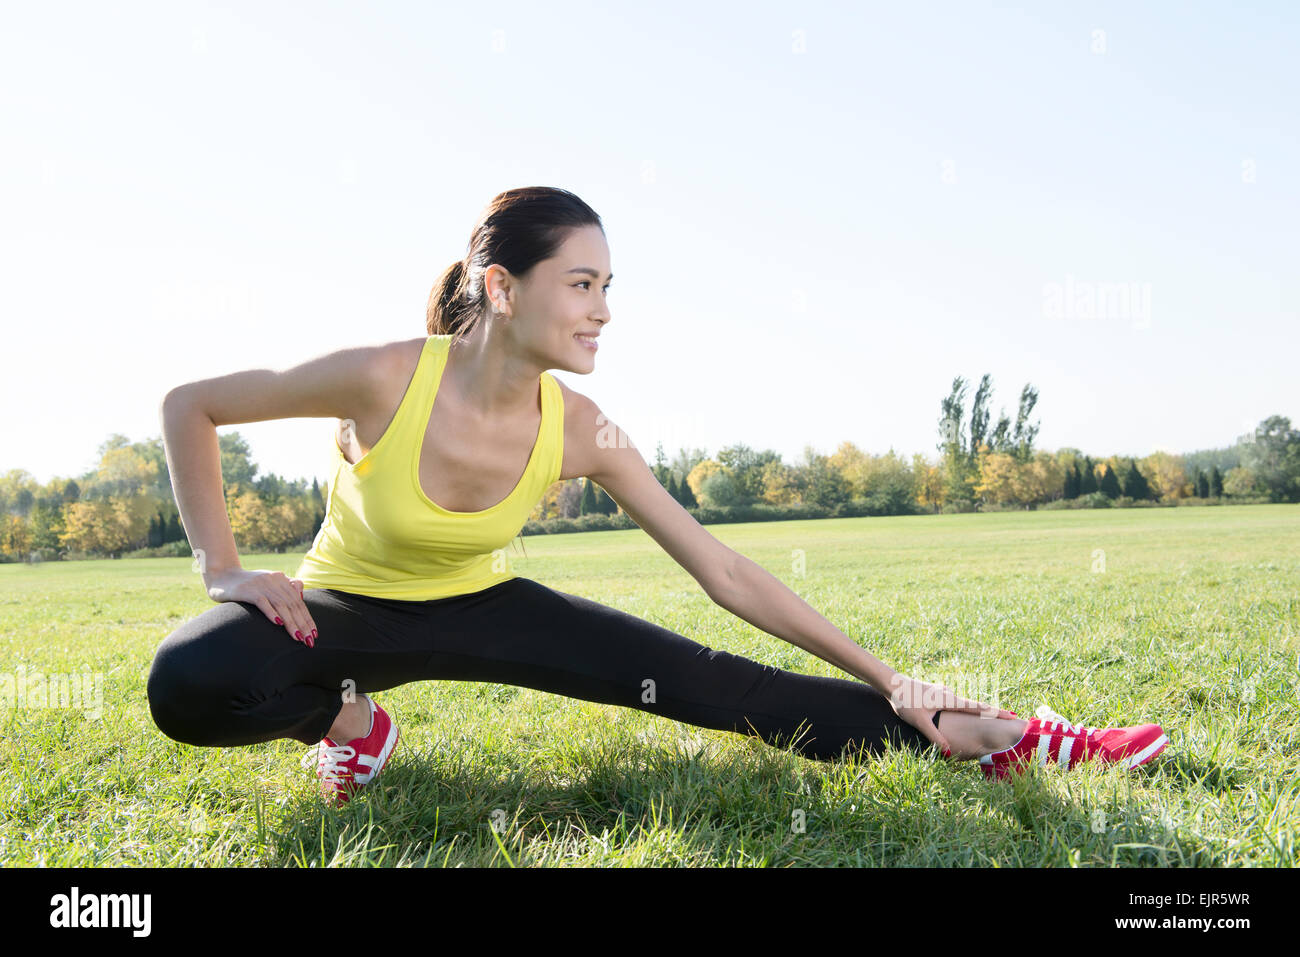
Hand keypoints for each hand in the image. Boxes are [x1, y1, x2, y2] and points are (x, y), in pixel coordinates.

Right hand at [205, 567, 317, 646]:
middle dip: (302, 623)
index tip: (314, 634)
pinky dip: (271, 612)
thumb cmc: (246, 585)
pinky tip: (278, 623)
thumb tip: (300, 596)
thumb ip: (284, 588)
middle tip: (309, 640)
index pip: (298, 601)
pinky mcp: (248, 590)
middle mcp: (274, 580)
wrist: (220, 576)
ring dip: (291, 622)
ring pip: (281, 604)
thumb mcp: (267, 584)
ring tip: (298, 637)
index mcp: (281, 579)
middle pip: (292, 604)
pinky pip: (262, 601)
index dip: (307, 618)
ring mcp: (261, 584)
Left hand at [884, 671, 1014, 754]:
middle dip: (989, 712)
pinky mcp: (934, 693)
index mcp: (951, 700)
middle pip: (974, 705)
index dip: (995, 713)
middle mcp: (950, 694)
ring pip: (962, 704)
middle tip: (1007, 718)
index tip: (1012, 716)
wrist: (891, 683)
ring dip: (974, 710)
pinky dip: (960, 709)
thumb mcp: (920, 722)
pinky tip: (958, 712)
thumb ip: (934, 737)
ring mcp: (942, 692)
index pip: (978, 707)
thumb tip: (948, 753)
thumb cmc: (906, 701)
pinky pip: (952, 702)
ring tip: (987, 718)